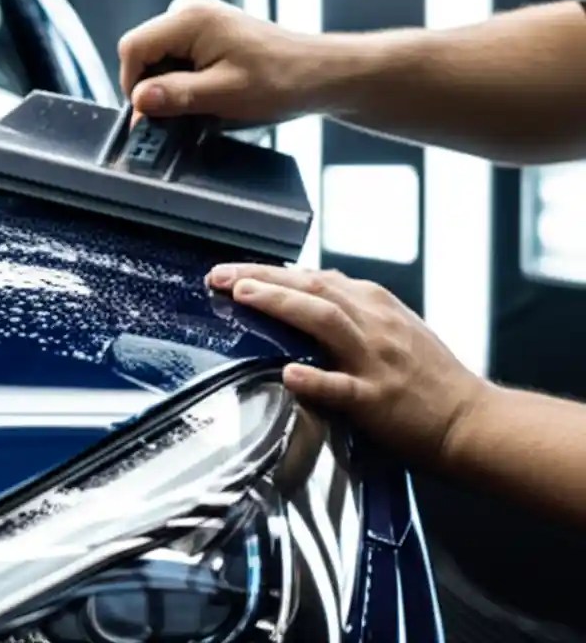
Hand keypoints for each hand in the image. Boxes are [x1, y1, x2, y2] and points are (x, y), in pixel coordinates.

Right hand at [117, 0, 328, 123]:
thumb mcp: (223, 95)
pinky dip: (181, 82)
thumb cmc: (279, 81)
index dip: (134, 86)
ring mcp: (194, 19)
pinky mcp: (201, 32)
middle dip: (155, 89)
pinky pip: (172, 60)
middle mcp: (186, 10)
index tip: (152, 115)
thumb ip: (176, 96)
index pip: (132, 49)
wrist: (315, 74)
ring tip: (203, 103)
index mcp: (188, 18)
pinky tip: (206, 94)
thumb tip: (139, 100)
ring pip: (155, 60)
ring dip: (170, 88)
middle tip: (182, 114)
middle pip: (141, 55)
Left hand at [207, 263, 491, 467]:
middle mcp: (373, 323)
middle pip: (311, 288)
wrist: (473, 421)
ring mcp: (375, 360)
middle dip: (260, 277)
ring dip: (281, 304)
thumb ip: (350, 311)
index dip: (269, 272)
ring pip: (324, 320)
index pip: (313, 277)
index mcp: (373, 304)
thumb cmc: (429, 378)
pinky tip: (288, 374)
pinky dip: (315, 379)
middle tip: (219, 276)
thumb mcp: (391, 328)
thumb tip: (305, 291)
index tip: (232, 272)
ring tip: (243, 296)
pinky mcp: (378, 399)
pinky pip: (342, 387)